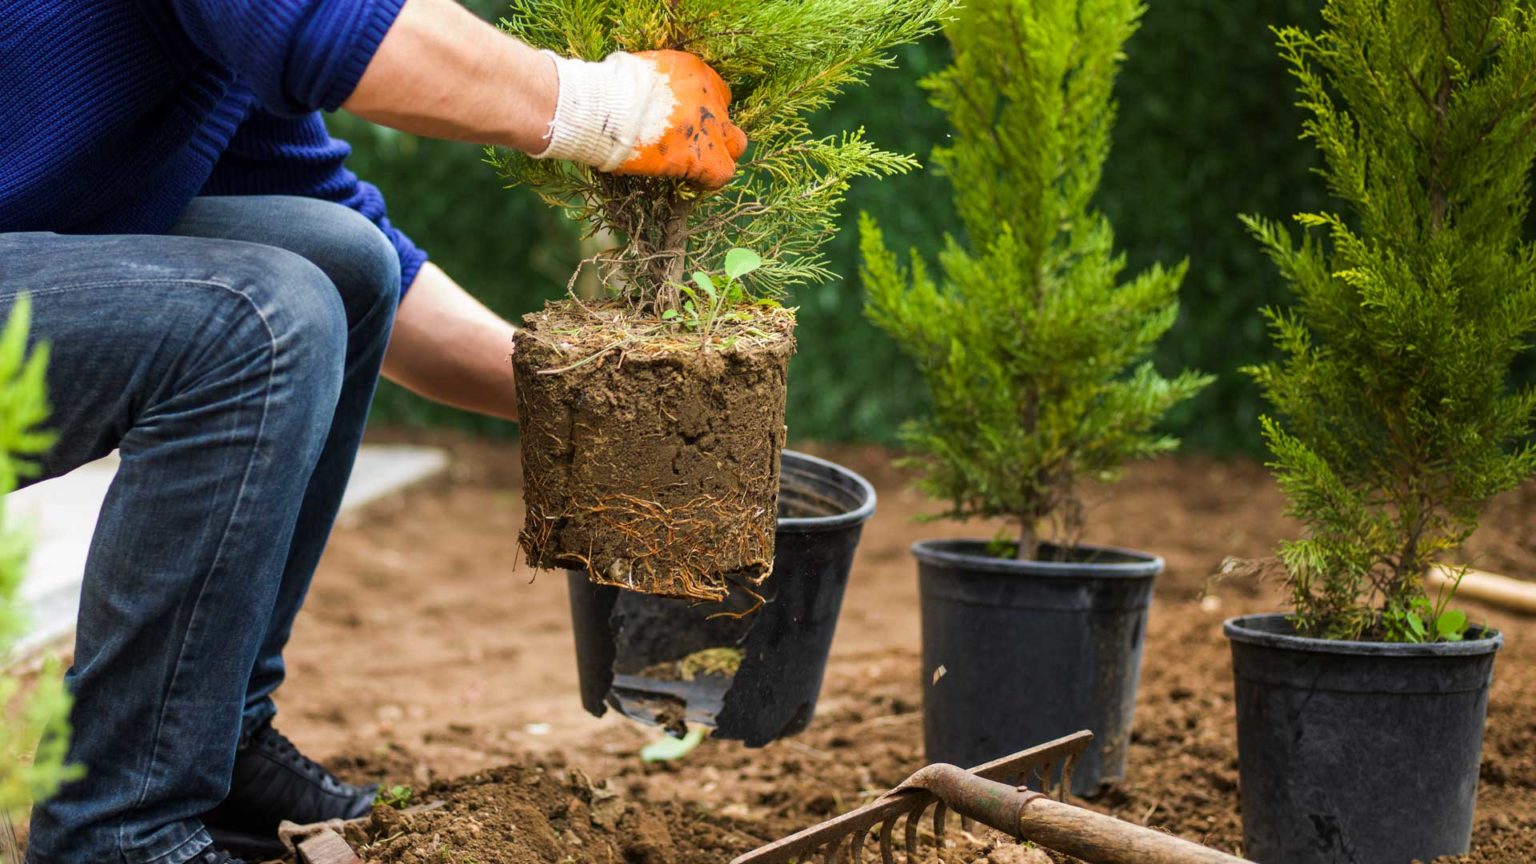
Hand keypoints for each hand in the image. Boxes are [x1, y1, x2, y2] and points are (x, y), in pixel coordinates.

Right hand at [537, 50, 748, 189]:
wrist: (604, 109)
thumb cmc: (608, 91)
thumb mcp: (639, 73)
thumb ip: (654, 85)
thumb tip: (644, 98)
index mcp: (693, 71)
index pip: (714, 92)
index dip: (702, 111)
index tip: (685, 124)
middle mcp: (708, 96)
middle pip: (728, 117)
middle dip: (716, 133)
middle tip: (692, 146)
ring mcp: (710, 126)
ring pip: (735, 145)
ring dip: (717, 156)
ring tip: (694, 168)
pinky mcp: (704, 156)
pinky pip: (721, 173)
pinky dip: (708, 181)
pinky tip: (688, 182)